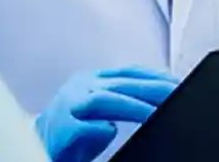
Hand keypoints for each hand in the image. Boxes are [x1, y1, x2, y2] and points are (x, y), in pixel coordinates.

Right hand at [35, 66, 179, 161]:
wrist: (40, 146)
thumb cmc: (76, 131)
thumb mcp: (102, 111)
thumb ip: (124, 101)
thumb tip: (162, 100)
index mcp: (92, 79)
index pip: (129, 71)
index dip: (155, 75)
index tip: (179, 83)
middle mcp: (80, 86)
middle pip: (121, 84)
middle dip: (152, 89)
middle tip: (177, 96)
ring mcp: (68, 106)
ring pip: (102, 100)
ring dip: (133, 107)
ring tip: (156, 114)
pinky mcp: (60, 128)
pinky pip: (83, 127)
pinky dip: (98, 129)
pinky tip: (111, 132)